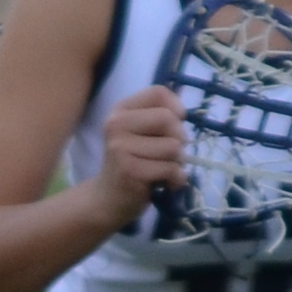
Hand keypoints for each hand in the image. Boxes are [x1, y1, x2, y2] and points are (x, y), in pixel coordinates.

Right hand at [91, 84, 188, 206]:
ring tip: (165, 170)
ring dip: (178, 162)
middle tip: (173, 154)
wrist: (108, 199)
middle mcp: (116, 124)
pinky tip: (166, 184)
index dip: (176, 107)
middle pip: (168, 118)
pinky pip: (170, 169)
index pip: (158, 92)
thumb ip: (160, 118)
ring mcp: (119, 147)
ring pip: (173, 146)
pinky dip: (177, 179)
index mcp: (121, 109)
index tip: (177, 124)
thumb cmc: (134, 163)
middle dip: (181, 139)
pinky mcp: (129, 170)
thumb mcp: (142, 134)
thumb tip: (183, 111)